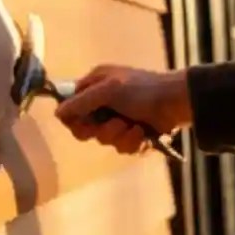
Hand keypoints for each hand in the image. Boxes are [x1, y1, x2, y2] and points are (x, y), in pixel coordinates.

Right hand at [55, 66, 191, 153]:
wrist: (178, 102)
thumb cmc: (142, 90)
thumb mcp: (109, 90)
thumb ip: (81, 102)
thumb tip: (57, 113)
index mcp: (95, 87)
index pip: (71, 108)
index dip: (75, 119)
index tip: (84, 124)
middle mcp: (104, 104)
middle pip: (86, 129)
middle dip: (102, 130)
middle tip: (115, 124)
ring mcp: (119, 120)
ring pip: (106, 141)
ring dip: (121, 137)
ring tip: (135, 128)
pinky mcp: (133, 135)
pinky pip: (123, 148)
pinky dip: (134, 143)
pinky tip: (143, 134)